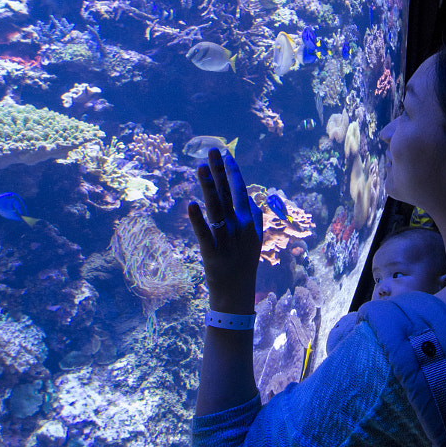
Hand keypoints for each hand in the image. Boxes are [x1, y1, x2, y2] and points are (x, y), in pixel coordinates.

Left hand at [188, 149, 262, 312]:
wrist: (237, 296)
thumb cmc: (243, 266)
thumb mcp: (253, 241)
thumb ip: (254, 220)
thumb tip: (253, 201)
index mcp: (250, 222)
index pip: (240, 191)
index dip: (232, 172)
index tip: (226, 155)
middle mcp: (240, 227)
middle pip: (228, 194)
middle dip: (220, 171)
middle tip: (212, 150)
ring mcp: (227, 239)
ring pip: (216, 208)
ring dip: (209, 187)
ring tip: (200, 167)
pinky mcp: (212, 253)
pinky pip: (204, 233)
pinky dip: (197, 219)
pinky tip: (191, 204)